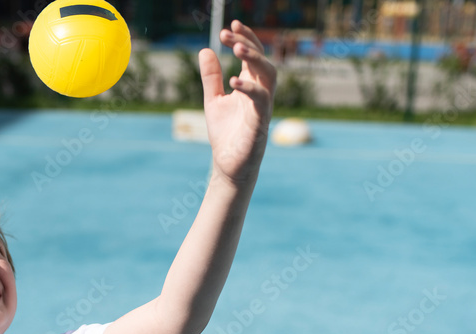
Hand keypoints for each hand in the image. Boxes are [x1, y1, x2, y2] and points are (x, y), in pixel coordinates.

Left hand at [199, 21, 276, 185]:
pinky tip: (233, 81)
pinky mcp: (260, 124)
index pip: (253, 56)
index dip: (246, 38)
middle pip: (263, 60)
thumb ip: (211, 77)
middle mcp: (260, 94)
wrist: (228, 166)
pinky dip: (249, 88)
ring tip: (236, 48)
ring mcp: (263, 108)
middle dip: (248, 43)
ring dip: (255, 59)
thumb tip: (205, 50)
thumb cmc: (225, 135)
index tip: (230, 26)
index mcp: (251, 87)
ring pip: (269, 76)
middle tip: (228, 34)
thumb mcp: (213, 100)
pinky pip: (261, 101)